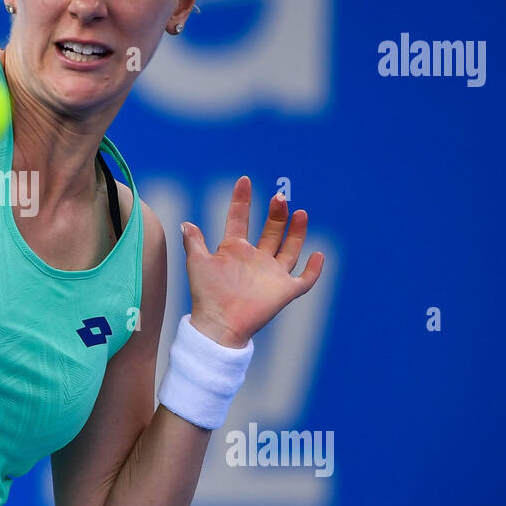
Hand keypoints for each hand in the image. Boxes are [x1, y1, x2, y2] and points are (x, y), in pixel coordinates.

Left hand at [180, 176, 323, 347]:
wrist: (218, 324)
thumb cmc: (206, 295)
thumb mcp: (198, 263)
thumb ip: (194, 242)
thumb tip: (186, 223)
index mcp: (234, 250)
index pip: (240, 219)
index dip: (242, 201)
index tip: (244, 181)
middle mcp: (255, 259)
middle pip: (271, 231)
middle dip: (276, 214)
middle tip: (279, 197)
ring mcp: (271, 275)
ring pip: (289, 249)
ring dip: (296, 232)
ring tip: (300, 212)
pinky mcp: (284, 291)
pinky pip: (305, 279)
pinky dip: (314, 269)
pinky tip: (319, 254)